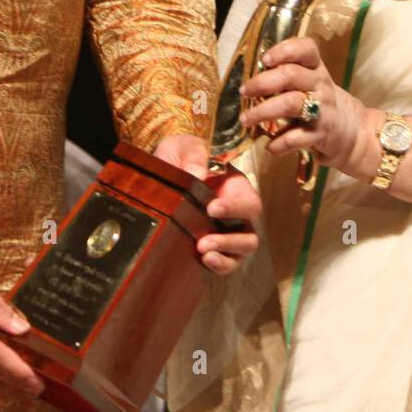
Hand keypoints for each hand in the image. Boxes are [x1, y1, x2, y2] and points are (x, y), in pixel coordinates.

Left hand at [152, 132, 261, 274]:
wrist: (161, 173)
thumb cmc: (180, 157)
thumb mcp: (183, 146)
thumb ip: (193, 154)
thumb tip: (198, 175)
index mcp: (236, 187)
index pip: (249, 201)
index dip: (235, 208)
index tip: (212, 208)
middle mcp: (238, 212)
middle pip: (251, 230)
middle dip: (231, 238)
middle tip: (204, 240)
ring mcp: (229, 232)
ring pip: (244, 248)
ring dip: (226, 252)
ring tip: (202, 251)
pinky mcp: (216, 248)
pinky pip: (228, 263)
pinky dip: (220, 265)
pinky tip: (204, 260)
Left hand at [239, 37, 379, 180]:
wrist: (354, 133)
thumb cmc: (321, 103)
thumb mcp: (311, 83)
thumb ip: (286, 77)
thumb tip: (249, 79)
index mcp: (316, 69)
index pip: (306, 49)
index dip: (285, 50)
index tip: (266, 59)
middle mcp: (320, 86)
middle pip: (291, 75)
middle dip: (263, 82)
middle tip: (244, 91)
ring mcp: (322, 110)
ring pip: (291, 103)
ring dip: (264, 111)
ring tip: (245, 119)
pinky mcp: (322, 135)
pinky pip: (298, 138)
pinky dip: (281, 143)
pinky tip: (269, 147)